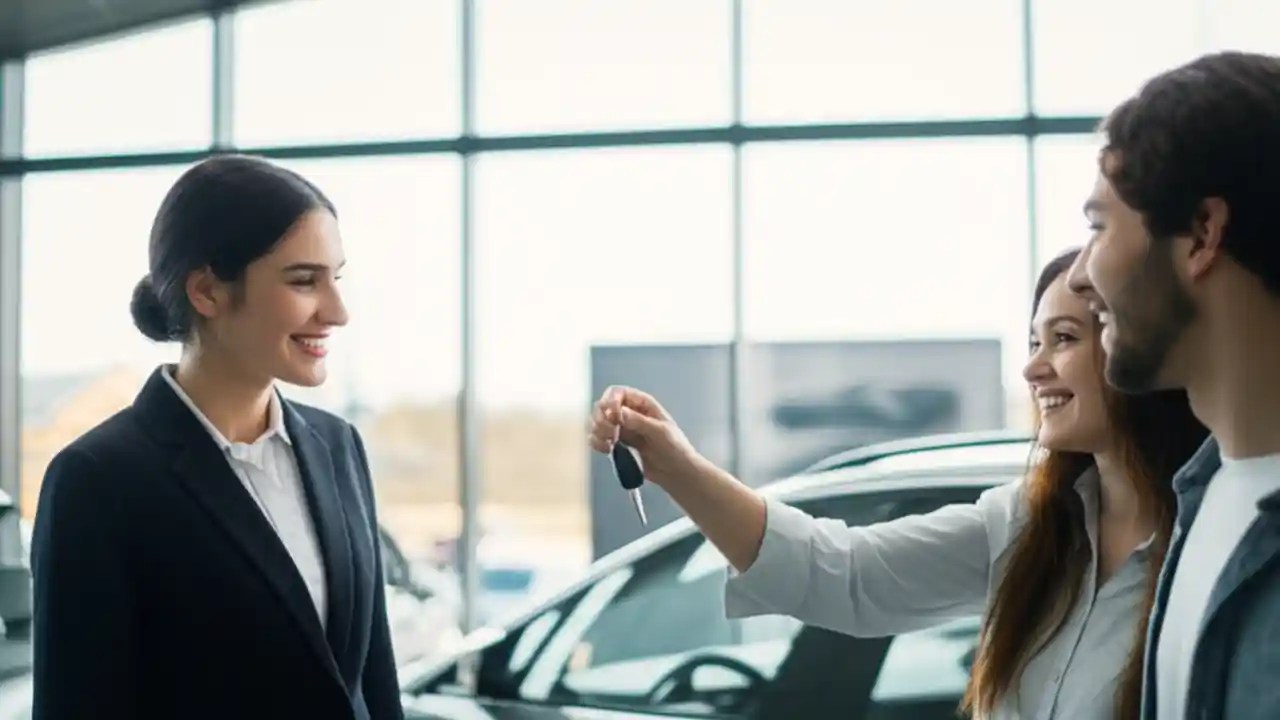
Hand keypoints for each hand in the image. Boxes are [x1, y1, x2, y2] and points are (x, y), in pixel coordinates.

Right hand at [588, 385, 703, 488]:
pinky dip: (596, 443)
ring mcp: (622, 428)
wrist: (676, 472)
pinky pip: (597, 438)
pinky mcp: (617, 443)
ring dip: (597, 432)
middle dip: (601, 419)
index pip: (617, 393)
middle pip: (602, 406)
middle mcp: (629, 413)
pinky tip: (606, 450)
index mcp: (642, 404)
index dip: (610, 402)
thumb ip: (639, 421)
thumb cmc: (675, 448)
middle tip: (611, 434)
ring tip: (609, 444)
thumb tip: (619, 412)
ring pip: (597, 422)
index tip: (613, 418)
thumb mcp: (660, 432)